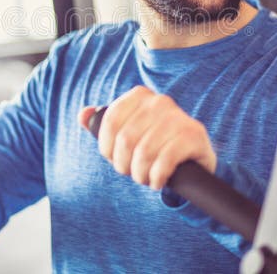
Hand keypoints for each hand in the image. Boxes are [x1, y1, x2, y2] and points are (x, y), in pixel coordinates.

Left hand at [78, 86, 215, 189]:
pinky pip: (164, 162)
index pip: (110, 121)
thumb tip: (83, 114)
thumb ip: (104, 123)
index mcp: (140, 95)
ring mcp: (179, 117)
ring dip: (141, 174)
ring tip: (146, 178)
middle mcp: (160, 101)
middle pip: (125, 140)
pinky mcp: (193, 135)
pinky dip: (156, 178)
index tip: (114, 159)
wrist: (193, 158)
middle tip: (132, 173)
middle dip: (124, 165)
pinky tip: (158, 181)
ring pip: (144, 153)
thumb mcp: (129, 131)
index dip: (107, 147)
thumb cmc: (153, 144)